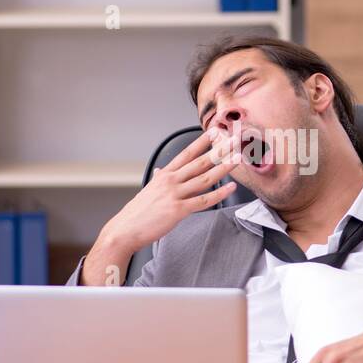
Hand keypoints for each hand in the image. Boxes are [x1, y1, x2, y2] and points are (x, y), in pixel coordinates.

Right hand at [81, 132, 240, 285]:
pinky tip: (230, 188)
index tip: (214, 132)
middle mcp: (170, 181)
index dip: (202, 142)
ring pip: (204, 178)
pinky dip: (219, 194)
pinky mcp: (178, 210)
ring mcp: (174, 194)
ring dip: (223, 167)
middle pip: (199, 162)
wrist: (125, 230)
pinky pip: (203, 200)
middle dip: (218, 150)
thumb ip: (158, 179)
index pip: (187, 154)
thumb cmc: (137, 213)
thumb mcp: (148, 190)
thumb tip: (160, 170)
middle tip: (233, 140)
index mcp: (164, 175)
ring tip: (237, 159)